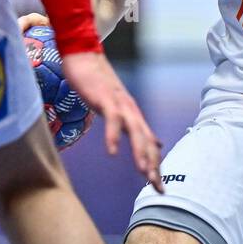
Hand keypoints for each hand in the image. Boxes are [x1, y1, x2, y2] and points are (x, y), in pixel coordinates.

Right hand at [19, 13, 164, 191]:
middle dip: (153, 167)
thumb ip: (133, 124)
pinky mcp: (105, 98)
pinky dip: (113, 136)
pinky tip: (113, 152)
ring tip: (144, 174)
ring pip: (135, 132)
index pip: (149, 145)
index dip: (155, 166)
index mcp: (133, 115)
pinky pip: (112, 120)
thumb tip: (154, 141)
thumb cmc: (97, 82)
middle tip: (158, 188)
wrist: (83, 54)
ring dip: (140, 154)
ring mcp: (119, 104)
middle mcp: (131, 111)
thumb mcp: (117, 106)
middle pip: (147, 142)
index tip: (158, 188)